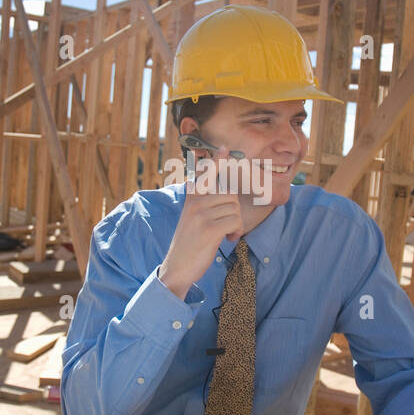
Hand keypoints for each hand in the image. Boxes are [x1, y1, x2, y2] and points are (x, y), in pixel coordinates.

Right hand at [158, 146, 241, 297]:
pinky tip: (227, 240)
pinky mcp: (209, 228)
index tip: (224, 147)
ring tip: (225, 235)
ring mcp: (201, 214)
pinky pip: (235, 222)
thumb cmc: (189, 242)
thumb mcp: (191, 217)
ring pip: (234, 209)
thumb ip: (200, 201)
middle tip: (227, 226)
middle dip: (234, 211)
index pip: (206, 174)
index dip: (216, 160)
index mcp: (191, 198)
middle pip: (230, 195)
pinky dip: (236, 232)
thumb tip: (210, 187)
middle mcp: (195, 202)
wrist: (177, 267)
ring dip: (236, 224)